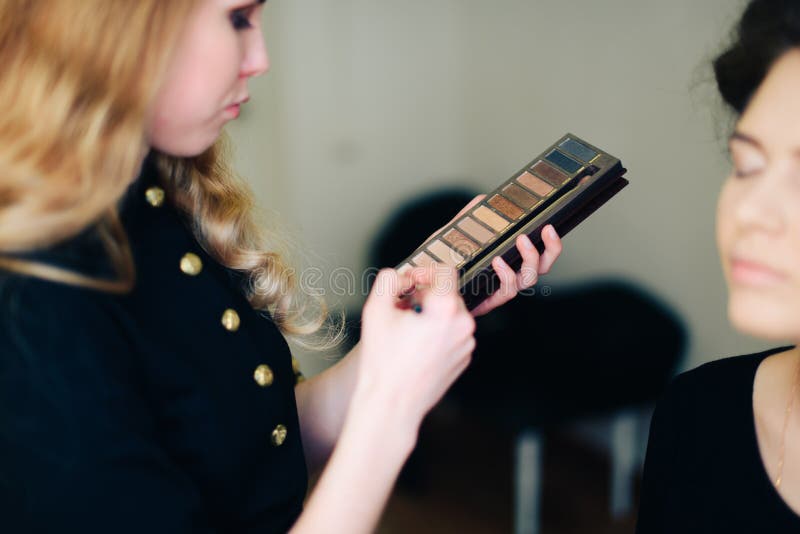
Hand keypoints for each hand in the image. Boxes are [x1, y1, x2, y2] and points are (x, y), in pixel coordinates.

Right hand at [356, 266, 475, 431]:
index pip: (446, 271)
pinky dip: (438, 333)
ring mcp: (466, 344)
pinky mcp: (463, 358)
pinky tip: (416, 345)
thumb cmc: (384, 362)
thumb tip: (400, 276)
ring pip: (451, 315)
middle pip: (448, 293)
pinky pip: (453, 335)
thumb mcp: (376, 309)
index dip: (425, 270)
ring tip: (407, 330)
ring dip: (431, 314)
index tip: (412, 280)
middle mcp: (463, 326)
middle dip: (425, 295)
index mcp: (446, 310)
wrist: (392, 402)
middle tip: (402, 307)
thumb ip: (389, 281)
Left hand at [417, 194, 562, 316]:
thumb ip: (469, 218)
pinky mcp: (485, 302)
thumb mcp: (454, 235)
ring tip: (521, 240)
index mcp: (505, 263)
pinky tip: (498, 261)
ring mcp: (496, 291)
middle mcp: (505, 279)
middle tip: (544, 230)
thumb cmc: (436, 262)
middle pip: (541, 269)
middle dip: (550, 250)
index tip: (551, 226)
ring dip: (529, 259)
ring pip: (527, 281)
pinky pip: (504, 293)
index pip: (538, 257)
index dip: (551, 245)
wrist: (415, 285)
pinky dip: (505, 275)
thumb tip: (483, 198)